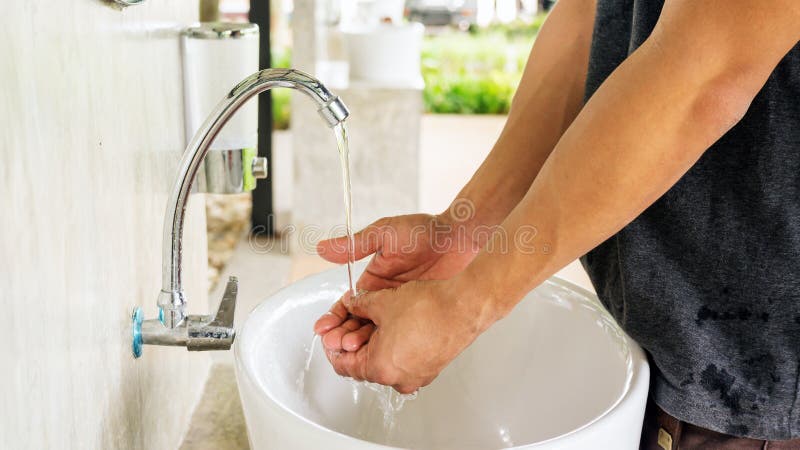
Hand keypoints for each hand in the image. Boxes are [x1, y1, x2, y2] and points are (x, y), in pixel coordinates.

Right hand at [314, 213, 477, 351]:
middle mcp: (386, 299)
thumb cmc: (425, 230)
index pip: (347, 305)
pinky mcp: (420, 317)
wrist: (460, 238)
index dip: (334, 318)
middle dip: (343, 335)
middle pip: (358, 324)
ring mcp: (404, 310)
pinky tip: (380, 352)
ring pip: (377, 334)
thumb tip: (322, 248)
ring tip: (352, 349)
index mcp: (373, 282)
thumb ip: (354, 245)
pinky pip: (400, 336)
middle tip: (335, 343)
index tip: (324, 328)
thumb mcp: (384, 234)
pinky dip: (388, 345)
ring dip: (362, 343)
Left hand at [323, 279, 488, 393]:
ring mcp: (416, 375)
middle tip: (350, 323)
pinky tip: (394, 325)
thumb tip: (352, 304)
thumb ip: (359, 305)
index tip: (332, 334)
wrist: (464, 306)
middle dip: (354, 342)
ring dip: (374, 343)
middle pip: (363, 364)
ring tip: (374, 319)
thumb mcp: (381, 302)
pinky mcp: (430, 367)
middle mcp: (398, 378)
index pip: (344, 364)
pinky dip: (394, 346)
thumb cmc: (429, 308)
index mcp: (380, 368)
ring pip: (385, 362)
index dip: (333, 346)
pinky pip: (404, 360)